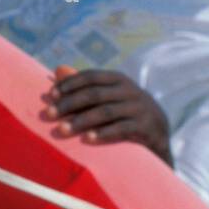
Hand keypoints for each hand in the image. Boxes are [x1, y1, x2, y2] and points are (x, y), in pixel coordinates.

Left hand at [44, 66, 172, 165]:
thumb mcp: (108, 95)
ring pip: (106, 112)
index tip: (51, 95)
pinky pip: (122, 129)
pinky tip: (87, 139)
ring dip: (81, 121)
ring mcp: (139, 108)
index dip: (70, 84)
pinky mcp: (146, 126)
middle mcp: (129, 90)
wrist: (159, 132)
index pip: (91, 76)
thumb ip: (84, 85)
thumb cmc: (125, 111)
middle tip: (48, 114)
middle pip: (95, 94)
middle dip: (69, 104)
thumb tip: (58, 70)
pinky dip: (103, 133)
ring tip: (62, 130)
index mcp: (118, 79)